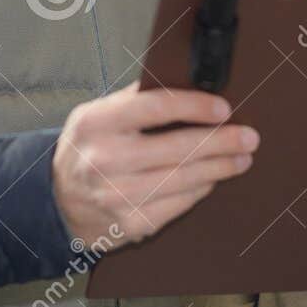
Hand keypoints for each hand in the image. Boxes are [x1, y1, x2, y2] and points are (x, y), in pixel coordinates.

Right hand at [53, 82, 258, 250]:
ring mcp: (118, 196)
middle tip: (249, 137)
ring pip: (184, 179)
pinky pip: (178, 204)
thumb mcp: (97, 115)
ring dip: (220, 168)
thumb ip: (135, 100)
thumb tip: (187, 83)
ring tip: (241, 158)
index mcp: (98, 123)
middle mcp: (105, 160)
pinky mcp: (131, 223)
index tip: (224, 107)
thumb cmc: (88, 149)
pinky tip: (212, 179)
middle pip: (178, 148)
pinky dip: (200, 190)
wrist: (57, 201)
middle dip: (221, 142)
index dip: (195, 106)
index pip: (156, 107)